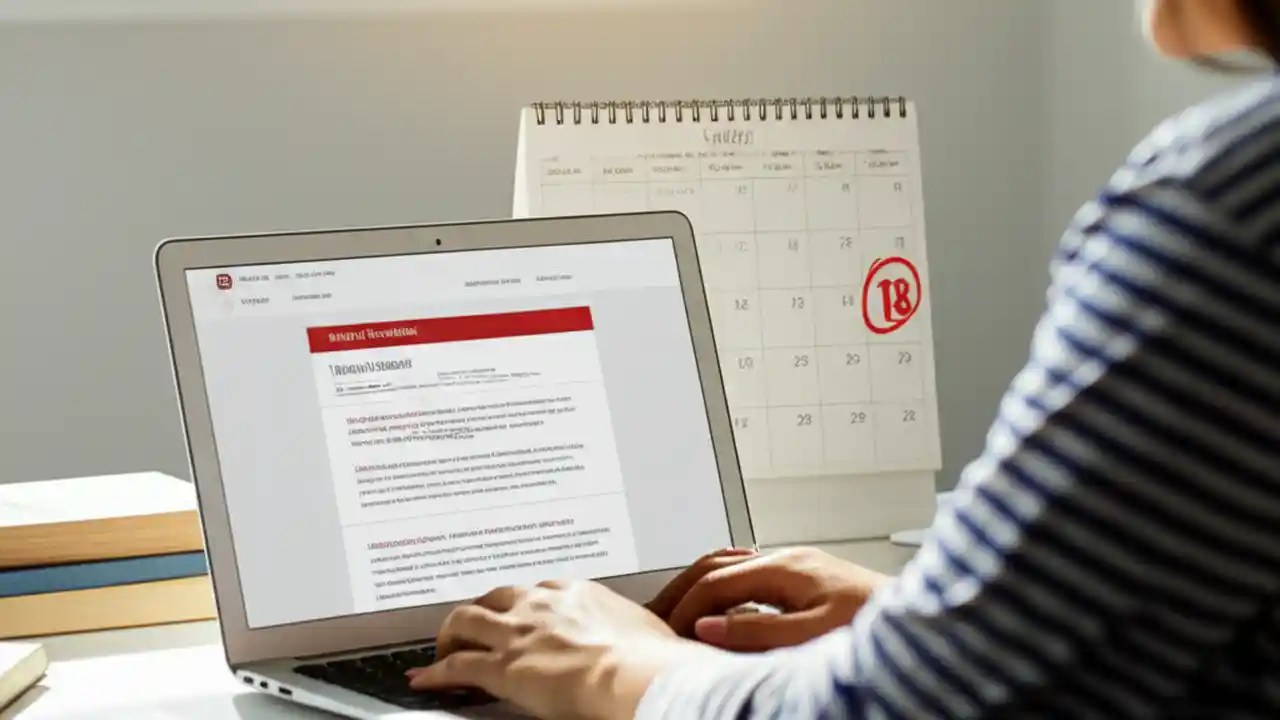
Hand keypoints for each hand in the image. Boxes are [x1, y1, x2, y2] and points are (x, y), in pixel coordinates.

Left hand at [406, 580, 719, 719]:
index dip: (527, 602)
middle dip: (484, 608)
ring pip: (468, 621)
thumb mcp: (646, 630)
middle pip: (498, 596)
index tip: (524, 611)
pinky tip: (425, 679)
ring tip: (443, 644)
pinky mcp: (502, 667)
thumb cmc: (650, 659)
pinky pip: (457, 666)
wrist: (633, 676)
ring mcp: (519, 633)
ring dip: (452, 633)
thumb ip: (633, 631)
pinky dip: (436, 673)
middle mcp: (543, 605)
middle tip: (475, 623)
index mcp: (579, 594)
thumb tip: (650, 642)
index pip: (541, 590)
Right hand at [650, 547, 890, 651]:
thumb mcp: (809, 633)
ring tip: (696, 623)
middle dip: (693, 597)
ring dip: (714, 597)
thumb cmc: (874, 620)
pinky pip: (759, 582)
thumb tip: (708, 627)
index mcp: (784, 566)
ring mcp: (801, 566)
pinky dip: (737, 599)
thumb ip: (756, 631)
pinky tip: (737, 619)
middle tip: (671, 623)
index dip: (688, 607)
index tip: (669, 629)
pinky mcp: (812, 578)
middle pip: (722, 570)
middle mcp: (790, 558)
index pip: (716, 582)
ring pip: (740, 574)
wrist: (923, 615)